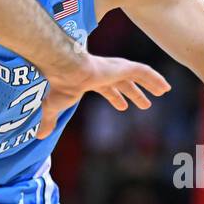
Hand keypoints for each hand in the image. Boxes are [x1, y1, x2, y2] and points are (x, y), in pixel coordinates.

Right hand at [38, 51, 169, 138]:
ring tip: (164, 92)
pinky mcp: (122, 66)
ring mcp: (115, 68)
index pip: (106, 89)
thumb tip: (38, 136)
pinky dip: (156, 79)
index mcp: (91, 80)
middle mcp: (104, 72)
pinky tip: (166, 87)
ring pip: (137, 77)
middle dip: (135, 93)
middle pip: (124, 83)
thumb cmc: (59, 87)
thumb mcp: (53, 107)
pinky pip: (145, 72)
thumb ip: (48, 121)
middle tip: (145, 104)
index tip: (123, 106)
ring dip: (149, 85)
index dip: (115, 97)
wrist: (66, 70)